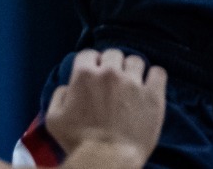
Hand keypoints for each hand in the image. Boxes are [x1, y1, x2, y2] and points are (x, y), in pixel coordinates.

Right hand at [43, 48, 166, 165]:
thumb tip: (67, 87)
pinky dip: (154, 78)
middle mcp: (109, 72)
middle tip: (112, 84)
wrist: (107, 159)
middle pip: (113, 54)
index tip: (94, 75)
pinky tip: (150, 88)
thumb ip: (58, 96)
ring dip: (132, 71)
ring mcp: (133, 82)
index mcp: (84, 75)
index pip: (88, 54)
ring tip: (131, 87)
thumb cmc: (79, 143)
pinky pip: (158, 72)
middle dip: (112, 66)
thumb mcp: (54, 120)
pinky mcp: (153, 95)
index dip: (91, 64)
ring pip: (136, 60)